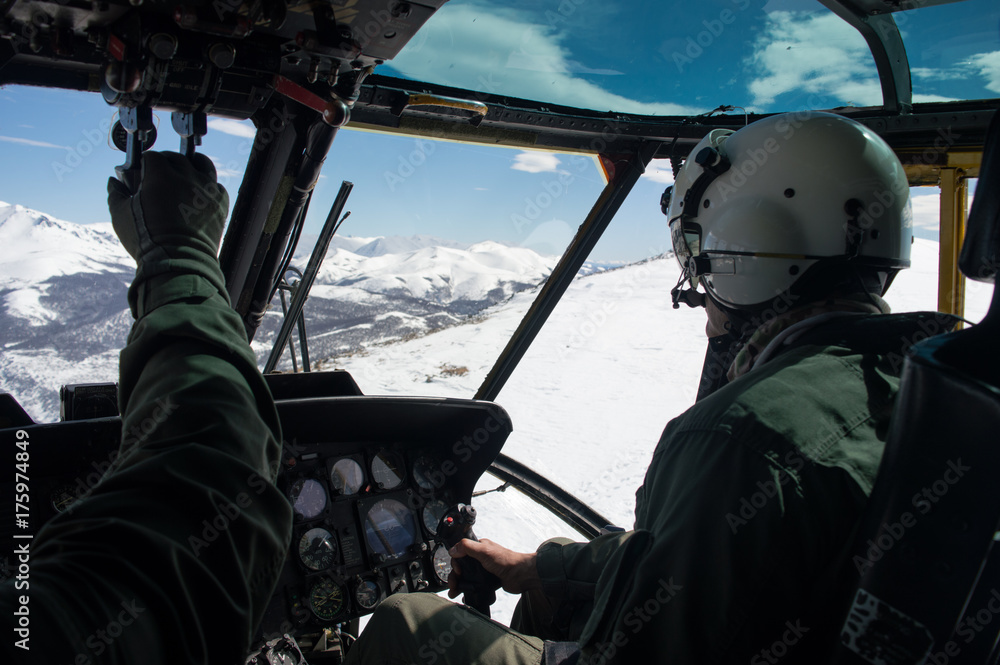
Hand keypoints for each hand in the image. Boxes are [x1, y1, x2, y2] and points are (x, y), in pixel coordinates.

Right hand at [107, 151, 228, 264]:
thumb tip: (113, 181)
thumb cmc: (146, 239)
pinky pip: (217, 186)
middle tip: (160, 172)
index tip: (142, 169)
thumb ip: (115, 194)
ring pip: (202, 164)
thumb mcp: (120, 215)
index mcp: (160, 174)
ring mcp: (206, 189)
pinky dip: (208, 186)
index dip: (145, 162)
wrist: (178, 261)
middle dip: (166, 162)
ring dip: (193, 164)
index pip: (152, 156)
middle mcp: (186, 176)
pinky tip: (200, 192)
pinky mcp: (220, 203)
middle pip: (176, 158)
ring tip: (185, 171)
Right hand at [448, 538, 539, 596]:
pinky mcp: (488, 580)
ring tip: (454, 593)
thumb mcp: (484, 551)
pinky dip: (469, 590)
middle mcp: (480, 558)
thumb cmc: (506, 561)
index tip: (458, 572)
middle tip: (453, 586)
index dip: (456, 564)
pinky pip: (475, 585)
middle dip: (455, 577)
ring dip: (460, 585)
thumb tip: (453, 549)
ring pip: (467, 577)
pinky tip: (465, 596)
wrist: (521, 575)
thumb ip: (467, 548)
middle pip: (462, 568)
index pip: (460, 554)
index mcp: (479, 548)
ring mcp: (484, 570)